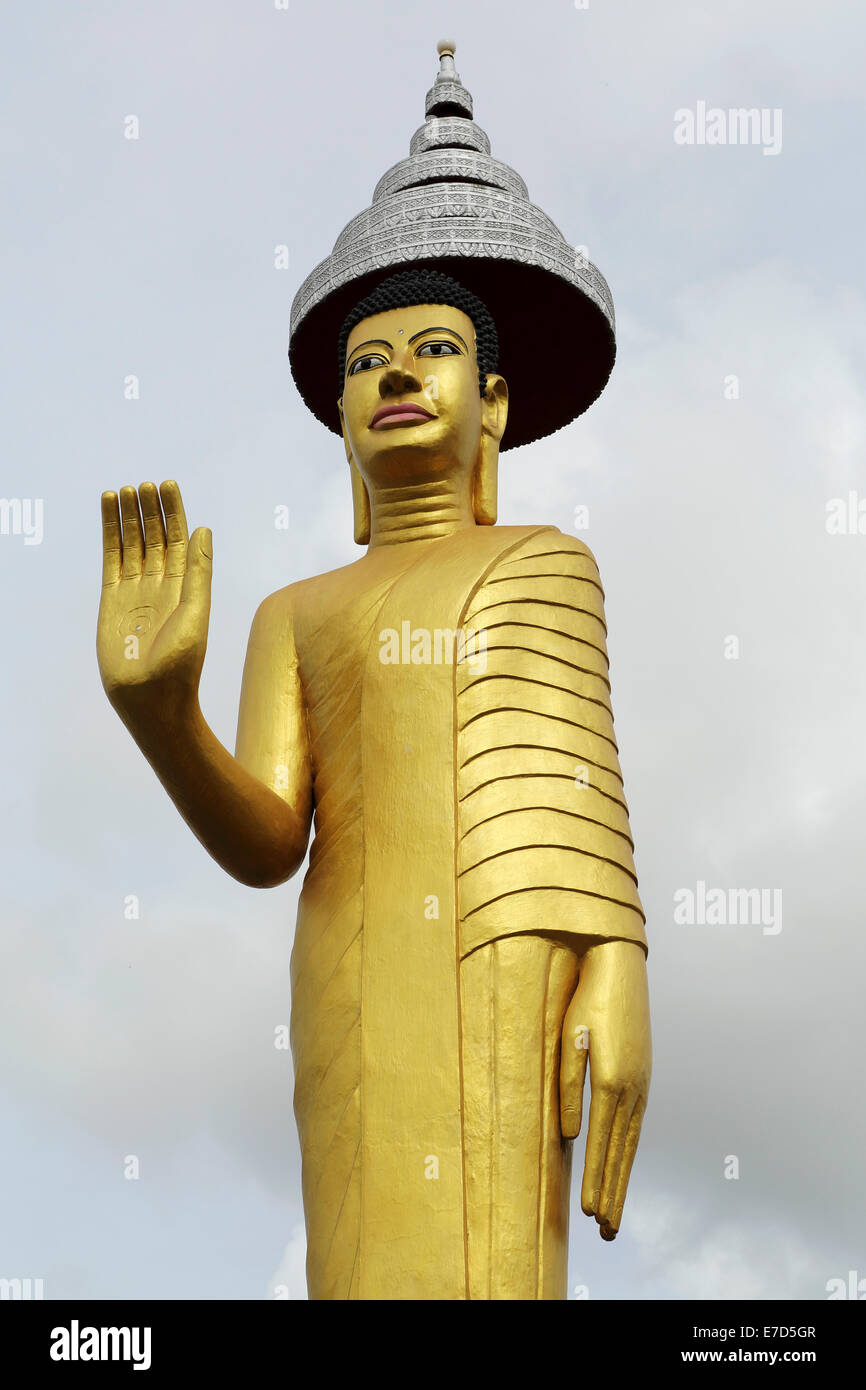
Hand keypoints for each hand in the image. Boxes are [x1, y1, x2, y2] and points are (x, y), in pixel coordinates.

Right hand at [97, 480, 211, 724]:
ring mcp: (135, 589)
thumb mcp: (195, 611)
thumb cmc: (180, 661)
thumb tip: (203, 529)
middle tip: (146, 484)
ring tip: (126, 489)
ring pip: (131, 542)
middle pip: (154, 536)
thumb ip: (198, 571)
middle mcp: (161, 583)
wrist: (150, 695)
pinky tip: (108, 509)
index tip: (168, 485)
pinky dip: (109, 532)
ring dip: (128, 516)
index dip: (175, 512)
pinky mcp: (112, 596)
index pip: (179, 539)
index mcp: (185, 586)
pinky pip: (110, 557)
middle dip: (151, 509)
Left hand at [559, 938, 650, 1240]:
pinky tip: (622, 1167)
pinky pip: (636, 1126)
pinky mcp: (644, 1077)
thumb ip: (567, 1086)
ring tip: (613, 1213)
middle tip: (605, 1232)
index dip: (594, 1179)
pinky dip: (628, 1154)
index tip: (587, 1213)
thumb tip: (567, 1134)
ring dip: (621, 1179)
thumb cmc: (585, 1000)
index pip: (600, 1143)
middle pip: (621, 1153)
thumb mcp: (569, 1039)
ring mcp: (643, 1084)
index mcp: (611, 1081)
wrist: (620, 968)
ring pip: (631, 1144)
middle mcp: (633, 1089)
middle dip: (612, 1193)